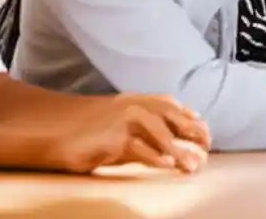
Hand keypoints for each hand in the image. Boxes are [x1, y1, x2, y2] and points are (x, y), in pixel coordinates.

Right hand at [48, 94, 209, 173]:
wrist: (58, 132)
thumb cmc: (95, 132)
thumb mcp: (126, 126)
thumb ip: (151, 130)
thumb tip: (183, 145)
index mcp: (140, 101)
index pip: (174, 108)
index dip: (192, 121)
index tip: (206, 136)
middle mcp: (136, 106)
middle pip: (173, 118)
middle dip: (193, 134)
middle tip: (207, 149)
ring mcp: (124, 121)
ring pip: (161, 134)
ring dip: (179, 151)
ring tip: (192, 165)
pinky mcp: (113, 138)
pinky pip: (139, 148)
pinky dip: (155, 156)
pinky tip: (167, 165)